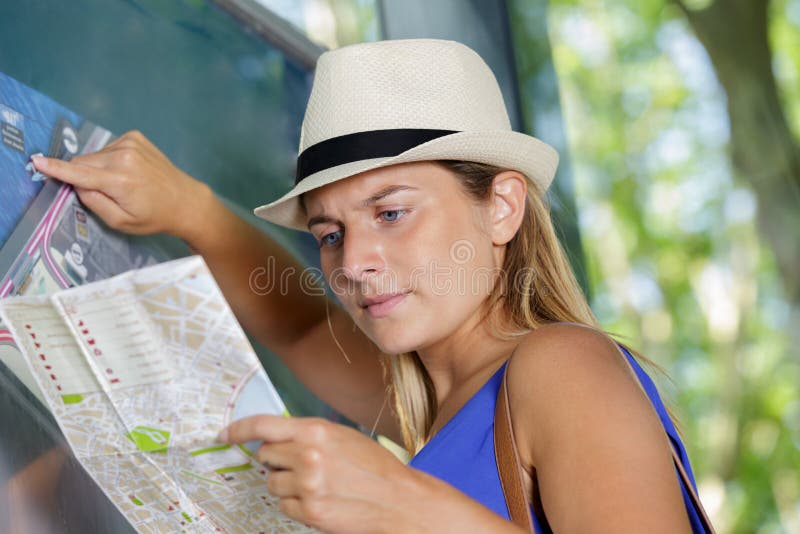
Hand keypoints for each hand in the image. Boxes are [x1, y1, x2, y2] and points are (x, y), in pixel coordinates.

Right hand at [31, 130, 210, 240]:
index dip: (56, 169)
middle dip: (85, 176)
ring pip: (95, 155)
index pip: (79, 173)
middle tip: (107, 192)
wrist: (185, 200)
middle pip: (83, 162)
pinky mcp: (135, 136)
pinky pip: (108, 147)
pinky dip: (111, 159)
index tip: (38, 161)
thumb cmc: (154, 216)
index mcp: (120, 180)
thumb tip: (77, 184)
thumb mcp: (121, 221)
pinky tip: (129, 171)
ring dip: (99, 168)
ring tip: (124, 183)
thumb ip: (94, 203)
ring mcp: (130, 142)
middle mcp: (123, 156)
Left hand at [220, 415, 418, 533]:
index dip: (238, 429)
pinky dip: (296, 504)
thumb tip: (276, 439)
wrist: (398, 499)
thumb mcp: (342, 436)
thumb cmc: (374, 467)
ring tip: (317, 484)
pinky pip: (283, 505)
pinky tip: (320, 499)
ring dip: (287, 484)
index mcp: (316, 431)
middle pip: (265, 455)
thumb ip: (309, 435)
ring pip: (272, 483)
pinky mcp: (309, 511)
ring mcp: (306, 485)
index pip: (263, 425)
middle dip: (277, 460)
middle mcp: (307, 455)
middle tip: (301, 464)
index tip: (224, 434)